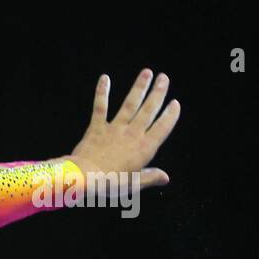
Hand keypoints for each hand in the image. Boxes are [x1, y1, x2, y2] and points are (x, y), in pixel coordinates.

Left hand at [67, 69, 179, 190]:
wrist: (84, 177)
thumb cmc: (109, 183)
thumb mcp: (133, 184)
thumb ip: (149, 177)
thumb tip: (165, 177)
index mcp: (144, 148)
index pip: (162, 127)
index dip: (170, 115)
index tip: (175, 103)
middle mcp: (132, 134)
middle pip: (148, 110)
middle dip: (157, 93)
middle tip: (164, 78)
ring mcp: (114, 128)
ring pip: (130, 104)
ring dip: (139, 87)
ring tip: (147, 73)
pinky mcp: (97, 127)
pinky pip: (100, 107)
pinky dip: (102, 92)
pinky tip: (105, 78)